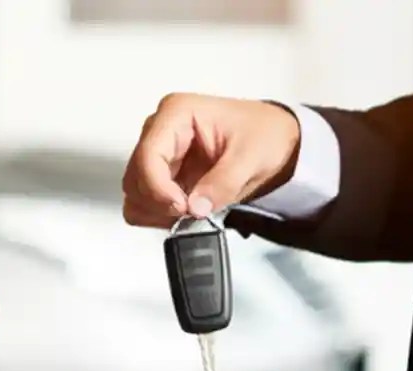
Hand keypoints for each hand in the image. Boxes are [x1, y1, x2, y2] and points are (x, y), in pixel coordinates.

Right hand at [122, 93, 300, 226]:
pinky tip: (184, 212)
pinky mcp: (162, 175)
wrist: (277, 141)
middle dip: (159, 202)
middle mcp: (159, 131)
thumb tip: (195, 208)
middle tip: (191, 211)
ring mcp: (158, 154)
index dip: (158, 188)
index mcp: (177, 113)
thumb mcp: (252, 157)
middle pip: (135, 177)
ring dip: (157, 211)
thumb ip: (223, 183)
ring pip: (135, 192)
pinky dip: (159, 215)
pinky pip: (144, 202)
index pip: (148, 156)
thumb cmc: (264, 135)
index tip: (182, 208)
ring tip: (191, 211)